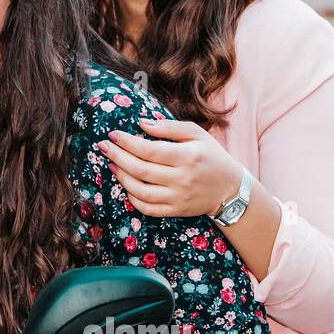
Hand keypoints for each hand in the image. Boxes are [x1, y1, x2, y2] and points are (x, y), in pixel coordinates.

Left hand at [95, 118, 242, 218]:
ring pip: (140, 191)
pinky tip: (126, 185)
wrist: (230, 189)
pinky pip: (147, 208)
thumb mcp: (197, 134)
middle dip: (117, 157)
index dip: (127, 143)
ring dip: (121, 177)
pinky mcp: (175, 211)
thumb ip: (169, 127)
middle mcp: (182, 179)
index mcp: (187, 157)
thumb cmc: (211, 156)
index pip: (149, 150)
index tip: (113, 135)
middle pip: (141, 170)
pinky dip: (132, 198)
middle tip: (103, 147)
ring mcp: (178, 198)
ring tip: (112, 164)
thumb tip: (141, 123)